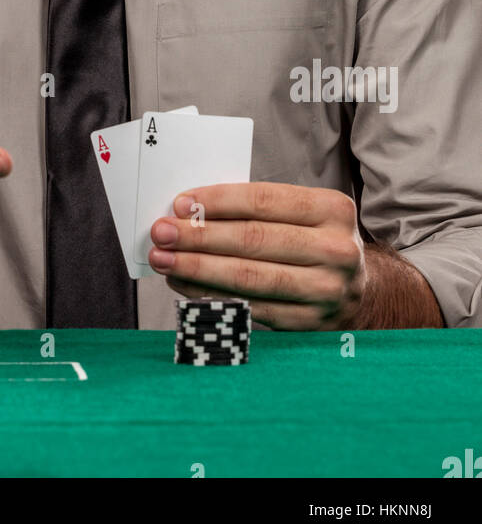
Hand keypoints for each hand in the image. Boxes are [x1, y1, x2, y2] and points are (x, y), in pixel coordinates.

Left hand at [148, 181, 366, 329]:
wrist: (363, 290)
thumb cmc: (315, 240)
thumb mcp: (304, 214)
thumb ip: (258, 209)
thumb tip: (190, 211)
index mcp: (333, 209)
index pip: (263, 200)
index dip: (217, 201)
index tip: (180, 204)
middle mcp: (336, 250)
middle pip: (253, 241)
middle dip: (199, 236)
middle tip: (161, 233)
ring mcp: (327, 291)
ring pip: (249, 278)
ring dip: (198, 269)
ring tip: (164, 260)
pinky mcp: (311, 323)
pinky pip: (251, 308)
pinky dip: (212, 296)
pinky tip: (185, 285)